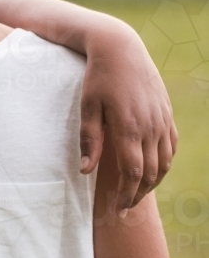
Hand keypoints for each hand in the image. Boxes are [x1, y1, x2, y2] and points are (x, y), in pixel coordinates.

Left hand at [80, 24, 176, 214]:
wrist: (121, 48)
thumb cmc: (98, 77)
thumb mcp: (87, 106)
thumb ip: (89, 139)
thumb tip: (86, 171)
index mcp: (129, 127)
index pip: (133, 173)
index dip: (126, 195)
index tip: (117, 209)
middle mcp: (151, 126)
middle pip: (151, 173)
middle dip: (138, 194)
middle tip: (124, 208)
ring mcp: (162, 119)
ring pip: (164, 162)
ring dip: (152, 182)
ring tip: (136, 192)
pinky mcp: (167, 113)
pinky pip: (171, 146)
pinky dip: (164, 163)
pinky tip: (153, 169)